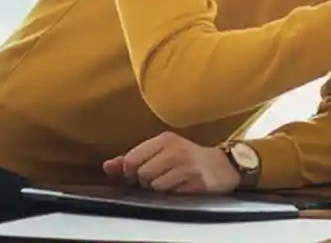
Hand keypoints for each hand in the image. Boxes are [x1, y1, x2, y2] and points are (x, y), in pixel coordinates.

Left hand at [102, 132, 239, 193]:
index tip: (138, 174)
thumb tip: (107, 166)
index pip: (131, 159)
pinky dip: (171, 193)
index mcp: (164, 139)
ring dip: (158, 188)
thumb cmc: (187, 158)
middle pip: (141, 174)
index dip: (129, 172)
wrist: (223, 165)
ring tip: (171, 181)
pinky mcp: (195, 180)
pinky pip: (170, 192)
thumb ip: (133, 158)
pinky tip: (181, 186)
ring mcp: (186, 165)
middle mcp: (175, 149)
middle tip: (158, 177)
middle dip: (145, 181)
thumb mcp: (161, 152)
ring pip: (154, 185)